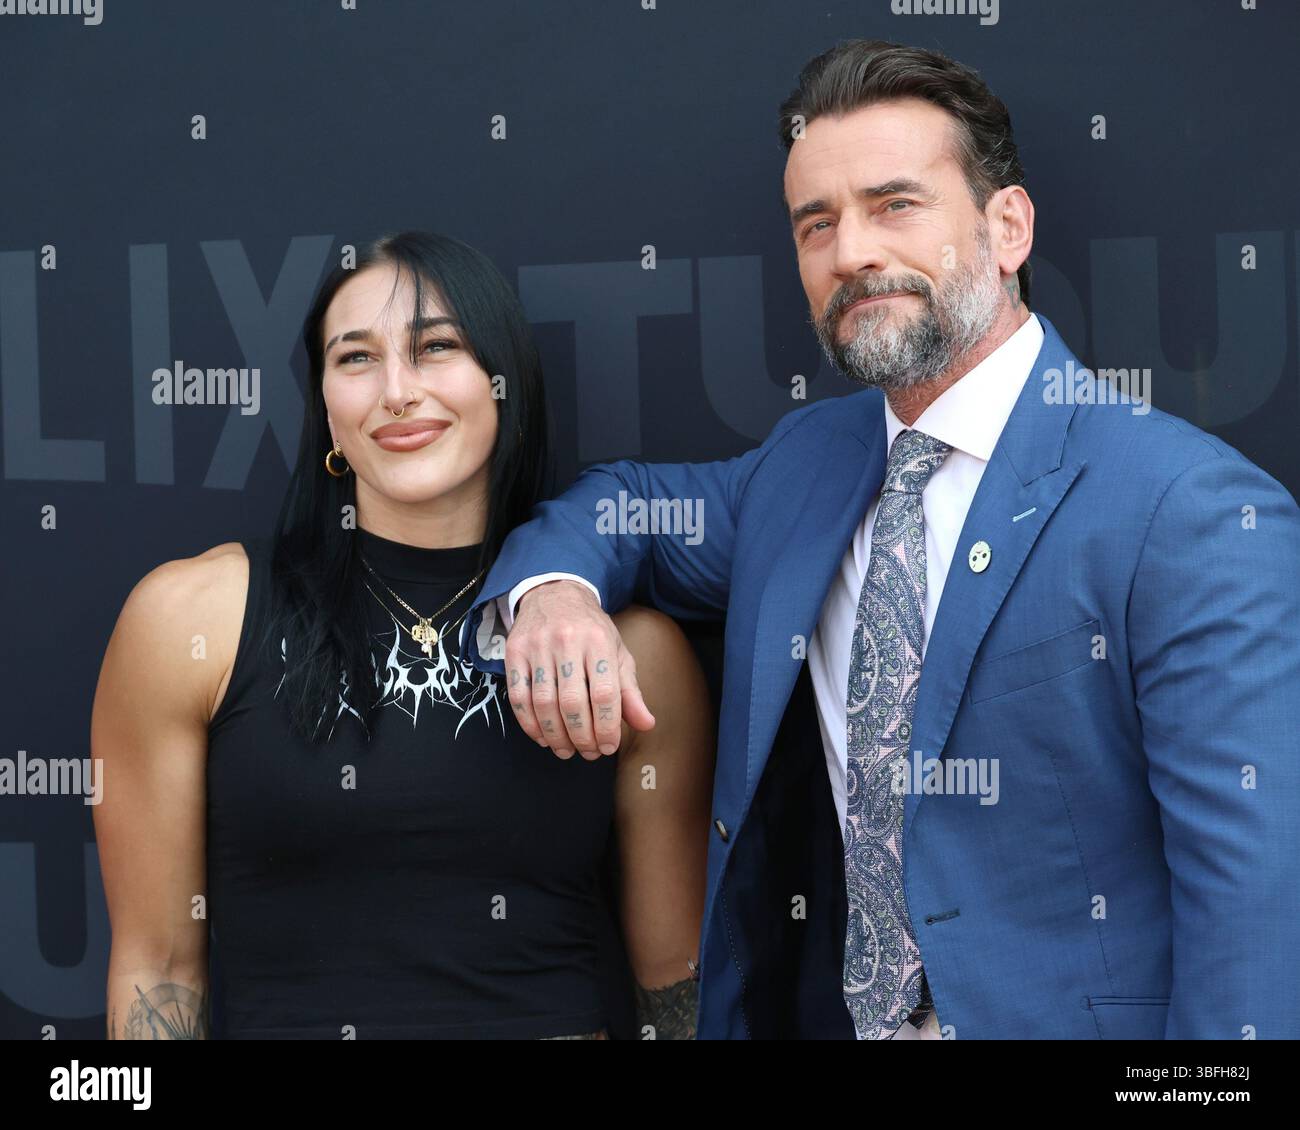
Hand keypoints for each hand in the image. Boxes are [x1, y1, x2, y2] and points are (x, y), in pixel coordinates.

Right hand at [505, 580, 655, 759]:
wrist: (555, 593)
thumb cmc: (591, 630)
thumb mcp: (617, 653)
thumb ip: (630, 692)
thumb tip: (646, 725)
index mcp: (599, 641)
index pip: (604, 693)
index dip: (606, 727)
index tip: (608, 747)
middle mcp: (568, 641)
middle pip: (572, 702)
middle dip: (581, 736)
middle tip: (588, 753)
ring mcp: (538, 646)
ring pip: (544, 702)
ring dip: (555, 735)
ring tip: (566, 750)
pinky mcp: (514, 652)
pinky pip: (518, 696)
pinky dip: (529, 723)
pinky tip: (542, 737)